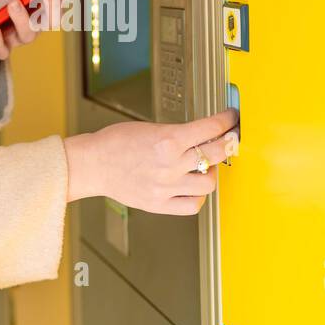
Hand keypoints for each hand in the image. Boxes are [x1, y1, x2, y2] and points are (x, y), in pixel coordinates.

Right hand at [63, 108, 239, 215]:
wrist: (94, 164)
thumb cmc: (116, 143)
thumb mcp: (151, 128)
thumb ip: (178, 134)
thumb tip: (205, 134)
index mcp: (168, 140)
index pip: (210, 128)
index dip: (227, 121)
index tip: (231, 119)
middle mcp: (170, 164)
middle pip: (216, 154)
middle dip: (228, 143)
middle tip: (231, 139)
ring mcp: (166, 187)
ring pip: (209, 183)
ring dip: (212, 172)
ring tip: (206, 166)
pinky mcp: (159, 204)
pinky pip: (192, 205)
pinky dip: (197, 196)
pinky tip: (192, 187)